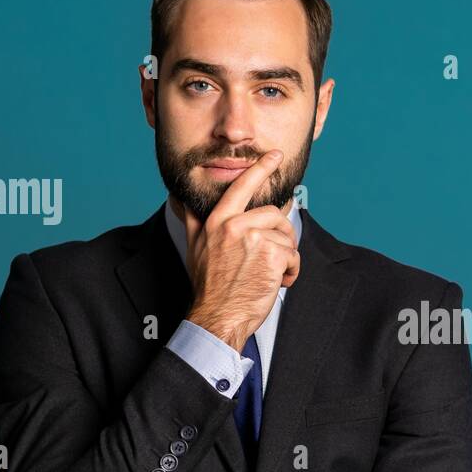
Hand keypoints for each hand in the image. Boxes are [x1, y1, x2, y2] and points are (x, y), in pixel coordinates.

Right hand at [182, 150, 300, 350]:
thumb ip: (193, 220)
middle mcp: (233, 225)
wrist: (217, 316)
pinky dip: (291, 272)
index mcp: (217, 221)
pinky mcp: (271, 255)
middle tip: (274, 256)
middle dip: (280, 235)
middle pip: (274, 214)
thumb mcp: (195, 247)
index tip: (275, 155)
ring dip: (285, 257)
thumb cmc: (209, 286)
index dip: (260, 168)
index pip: (240, 187)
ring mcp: (253, 239)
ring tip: (271, 274)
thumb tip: (178, 199)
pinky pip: (293, 255)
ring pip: (285, 236)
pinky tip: (277, 283)